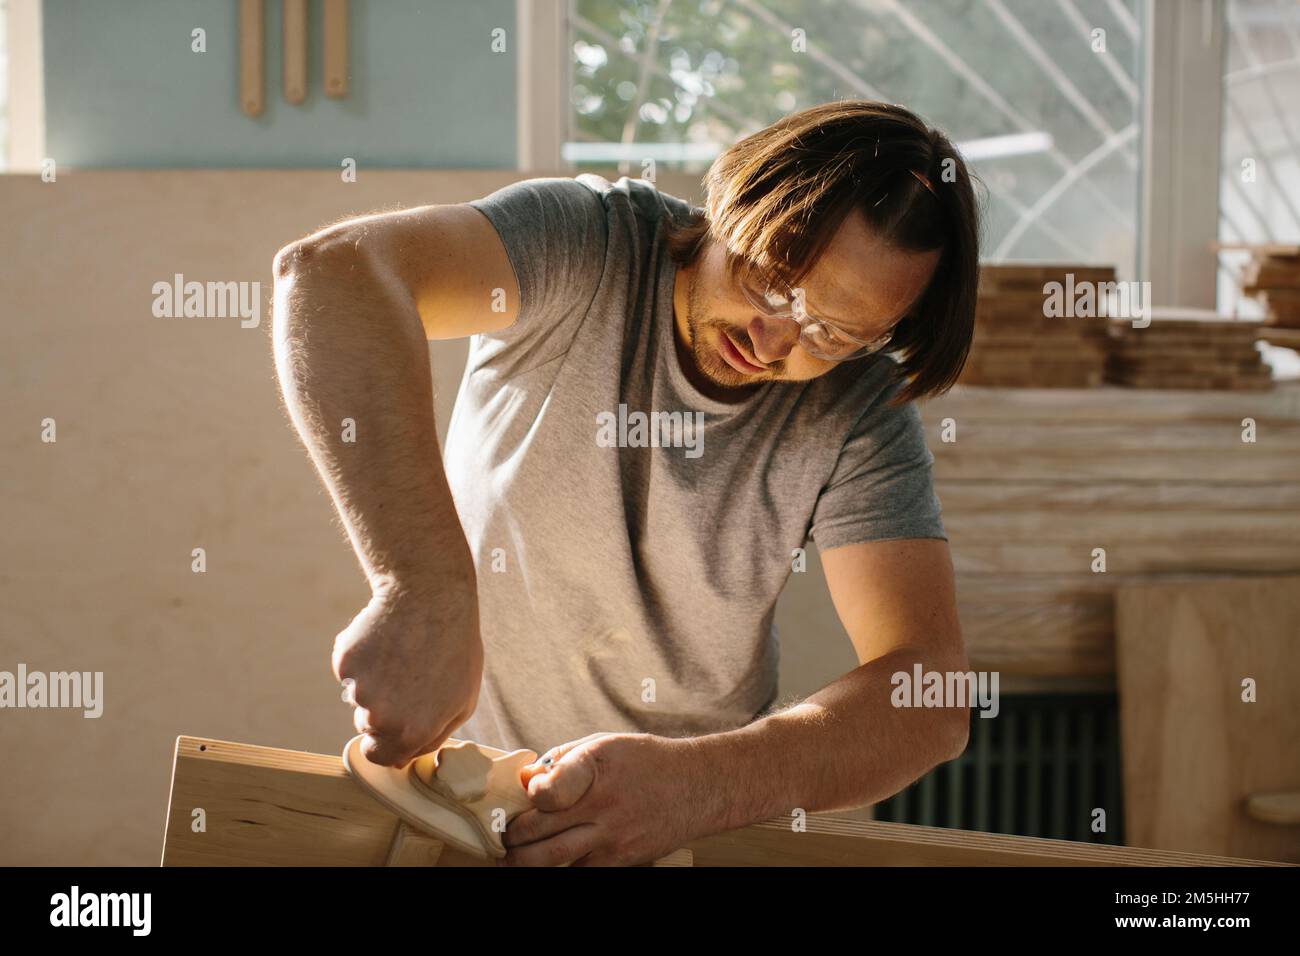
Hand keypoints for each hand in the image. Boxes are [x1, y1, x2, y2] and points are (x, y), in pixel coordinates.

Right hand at [333, 577, 481, 767]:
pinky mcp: (345, 661)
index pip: (380, 757)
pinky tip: (386, 638)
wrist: (432, 597)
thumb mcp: (462, 701)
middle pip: (367, 726)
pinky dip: (361, 657)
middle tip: (409, 675)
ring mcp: (360, 688)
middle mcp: (382, 718)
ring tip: (402, 653)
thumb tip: (404, 757)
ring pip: (357, 695)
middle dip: (382, 708)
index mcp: (412, 732)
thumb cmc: (455, 648)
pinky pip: (348, 668)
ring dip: (373, 679)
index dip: (386, 741)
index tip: (392, 724)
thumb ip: (432, 736)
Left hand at [502, 733, 713, 865]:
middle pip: (540, 832)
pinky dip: (560, 868)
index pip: (550, 791)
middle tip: (504, 834)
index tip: (527, 793)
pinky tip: (549, 862)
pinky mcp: (623, 860)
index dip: (530, 794)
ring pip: (553, 860)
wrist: (696, 786)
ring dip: (526, 860)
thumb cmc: (645, 761)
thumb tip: (525, 780)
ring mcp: (613, 837)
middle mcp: (603, 805)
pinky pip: (580, 872)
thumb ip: (561, 760)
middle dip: (513, 836)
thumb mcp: (604, 744)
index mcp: (596, 767)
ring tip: (514, 855)